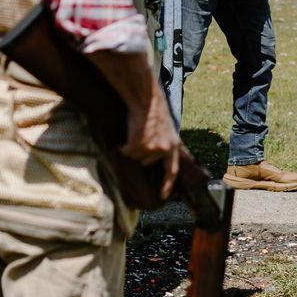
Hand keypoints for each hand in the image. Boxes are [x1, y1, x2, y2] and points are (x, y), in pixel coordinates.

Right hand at [120, 79, 179, 198]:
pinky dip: (124, 145)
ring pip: (135, 157)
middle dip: (142, 152)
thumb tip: (159, 160)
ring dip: (133, 147)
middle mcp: (163, 150)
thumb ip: (165, 146)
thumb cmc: (154, 114)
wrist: (147, 100)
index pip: (172, 171)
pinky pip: (126, 152)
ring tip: (138, 131)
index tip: (163, 196)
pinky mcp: (138, 145)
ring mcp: (151, 148)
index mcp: (173, 146)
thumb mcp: (167, 130)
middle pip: (146, 163)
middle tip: (143, 135)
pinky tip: (130, 132)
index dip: (167, 185)